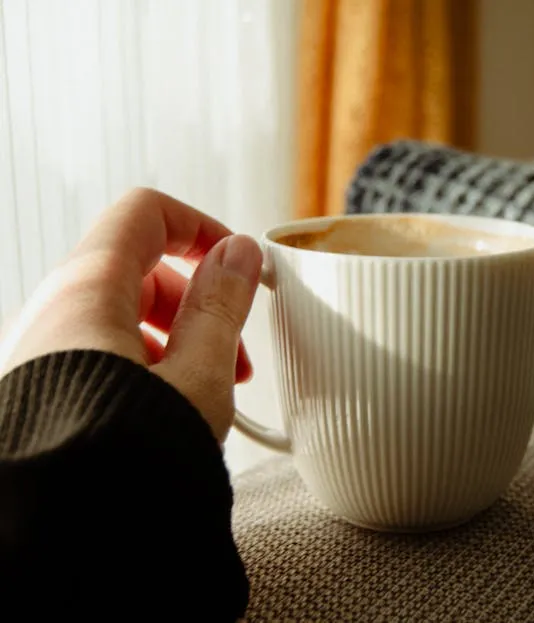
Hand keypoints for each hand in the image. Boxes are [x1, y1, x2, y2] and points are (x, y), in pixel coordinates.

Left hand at [0, 188, 261, 441]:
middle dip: (196, 299)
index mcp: (88, 290)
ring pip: (117, 314)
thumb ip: (223, 304)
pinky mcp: (37, 386)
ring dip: (175, 338)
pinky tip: (168, 411)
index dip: (199, 227)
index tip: (235, 262)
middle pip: (135, 267)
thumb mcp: (199, 373)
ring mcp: (38, 350)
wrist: (60, 535)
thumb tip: (238, 252)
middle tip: (236, 348)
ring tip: (208, 391)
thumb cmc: (126, 457)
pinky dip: (142, 364)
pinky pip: (95, 351)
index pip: (144, 214)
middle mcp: (52, 310)